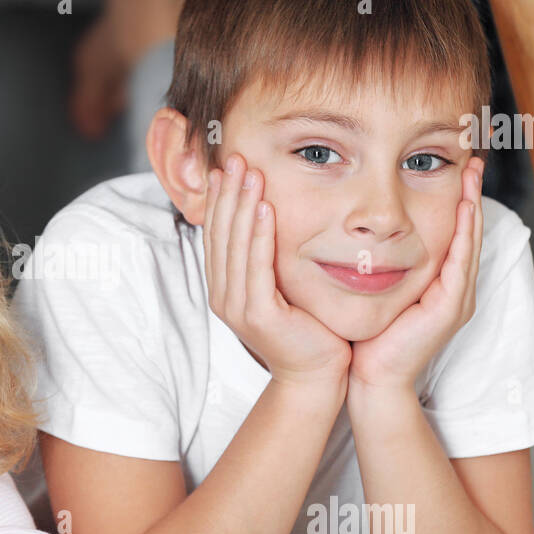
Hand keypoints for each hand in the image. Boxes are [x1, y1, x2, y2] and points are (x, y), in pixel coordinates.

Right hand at [205, 153, 351, 388]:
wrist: (316, 375)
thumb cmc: (306, 330)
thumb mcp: (280, 288)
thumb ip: (268, 260)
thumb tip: (269, 218)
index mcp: (225, 288)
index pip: (217, 235)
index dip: (219, 200)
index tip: (225, 168)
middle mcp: (224, 296)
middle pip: (221, 234)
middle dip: (228, 194)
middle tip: (235, 158)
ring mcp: (237, 307)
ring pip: (235, 246)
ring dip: (241, 205)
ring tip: (249, 173)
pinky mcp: (257, 315)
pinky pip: (256, 267)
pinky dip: (258, 236)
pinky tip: (264, 209)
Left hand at [349, 156, 485, 393]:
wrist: (371, 378)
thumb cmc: (368, 336)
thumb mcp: (374, 289)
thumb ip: (376, 262)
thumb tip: (355, 229)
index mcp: (439, 283)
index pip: (452, 231)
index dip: (456, 198)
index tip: (454, 163)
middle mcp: (454, 287)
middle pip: (467, 230)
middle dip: (471, 193)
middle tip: (473, 156)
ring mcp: (457, 298)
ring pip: (468, 241)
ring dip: (472, 204)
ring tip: (472, 171)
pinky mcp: (450, 308)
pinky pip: (461, 262)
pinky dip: (465, 233)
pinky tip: (464, 207)